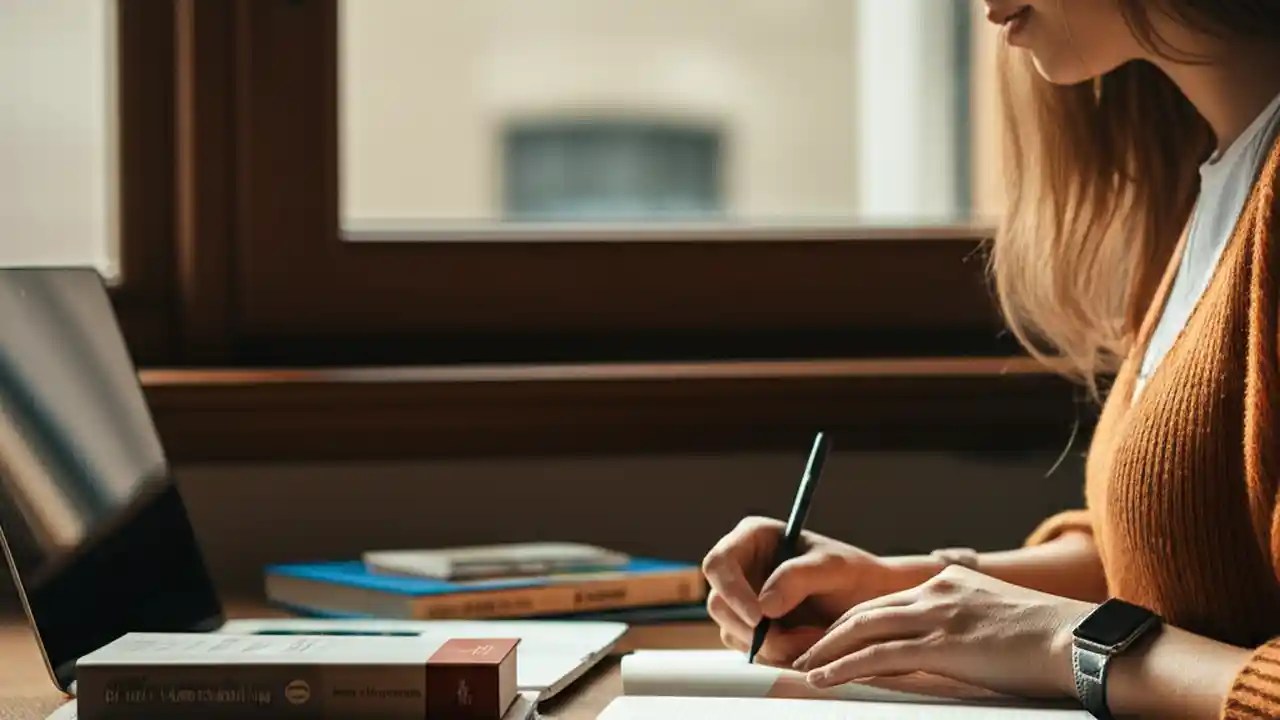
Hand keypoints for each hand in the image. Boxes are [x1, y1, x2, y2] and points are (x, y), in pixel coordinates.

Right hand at [701, 516, 940, 666]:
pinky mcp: (752, 628)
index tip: (758, 618)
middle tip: (795, 643)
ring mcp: (743, 599)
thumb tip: (763, 606)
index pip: (719, 564)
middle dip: (754, 629)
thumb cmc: (854, 574)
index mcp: (753, 538)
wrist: (870, 602)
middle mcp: (741, 567)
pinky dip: (775, 656)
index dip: (730, 591)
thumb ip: (797, 578)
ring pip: (731, 631)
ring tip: (812, 642)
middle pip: (719, 603)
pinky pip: (749, 650)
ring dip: (769, 646)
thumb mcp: (833, 567)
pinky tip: (805, 648)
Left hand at [794, 565, 1094, 697]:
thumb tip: (945, 648)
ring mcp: (937, 616)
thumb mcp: (996, 619)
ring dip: (826, 651)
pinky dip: (844, 667)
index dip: (853, 621)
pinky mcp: (941, 644)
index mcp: (949, 580)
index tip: (831, 637)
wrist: (1079, 641)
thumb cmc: (1050, 640)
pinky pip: (878, 656)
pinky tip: (825, 678)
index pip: (886, 601)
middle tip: (802, 653)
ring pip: (863, 629)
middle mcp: (936, 590)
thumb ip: (963, 623)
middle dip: (829, 634)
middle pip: (865, 611)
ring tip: (802, 669)